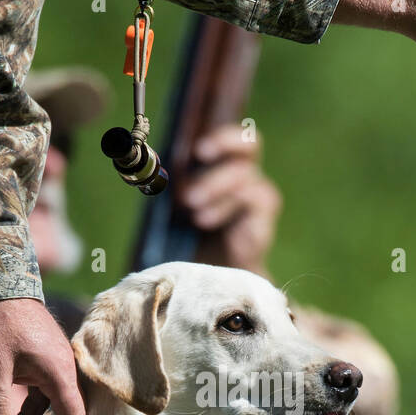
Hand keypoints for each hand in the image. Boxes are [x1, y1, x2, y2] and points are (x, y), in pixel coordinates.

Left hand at [176, 123, 282, 272]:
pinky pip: (254, 200)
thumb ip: (173, 181)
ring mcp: (258, 196)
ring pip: (244, 175)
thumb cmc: (191, 234)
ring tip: (191, 207)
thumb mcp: (177, 204)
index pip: (236, 138)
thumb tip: (151, 162)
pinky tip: (204, 220)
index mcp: (226, 164)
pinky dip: (226, 207)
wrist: (211, 277)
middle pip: (249, 146)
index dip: (222, 137)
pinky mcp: (263, 219)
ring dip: (215, 187)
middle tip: (198, 161)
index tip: (198, 150)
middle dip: (222, 149)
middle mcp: (246, 175)